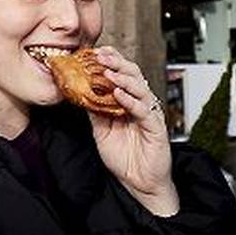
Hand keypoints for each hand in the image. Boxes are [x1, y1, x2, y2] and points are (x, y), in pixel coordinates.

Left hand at [88, 46, 179, 216]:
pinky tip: (120, 94)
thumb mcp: (101, 131)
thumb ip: (94, 111)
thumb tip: (79, 93)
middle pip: (133, 75)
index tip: (95, 51)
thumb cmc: (124, 157)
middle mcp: (140, 104)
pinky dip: (132, 101)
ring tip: (108, 72)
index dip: (111, 61)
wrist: (138, 182)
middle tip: (101, 55)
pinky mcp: (156, 128)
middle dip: (117, 63)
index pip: (121, 74)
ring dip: (124, 79)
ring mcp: (149, 115)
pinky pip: (144, 111)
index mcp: (128, 102)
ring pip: (140, 89)